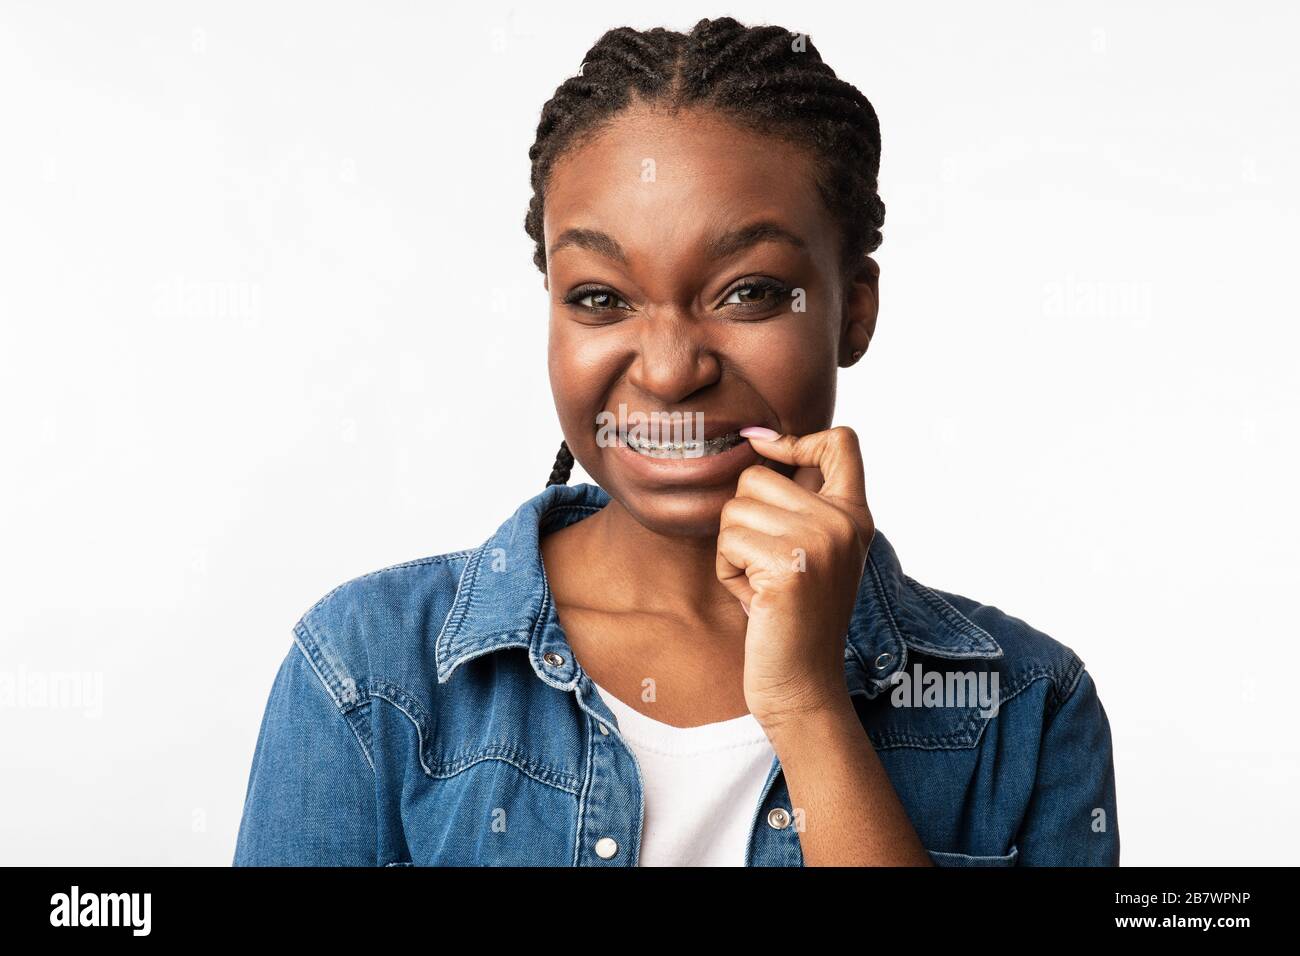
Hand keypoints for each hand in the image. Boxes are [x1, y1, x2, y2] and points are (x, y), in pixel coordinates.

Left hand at [715, 426, 875, 729]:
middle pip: (756, 476)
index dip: (795, 438)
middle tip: (763, 567)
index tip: (767, 453)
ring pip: (734, 509)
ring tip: (759, 585)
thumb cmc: (791, 617)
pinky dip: (727, 573)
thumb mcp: (810, 550)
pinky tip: (754, 600)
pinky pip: (728, 543)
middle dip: (741, 520)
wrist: (802, 685)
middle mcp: (844, 523)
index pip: (841, 441)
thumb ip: (798, 502)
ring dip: (731, 550)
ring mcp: (820, 543)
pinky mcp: (789, 568)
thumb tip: (754, 439)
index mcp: (854, 515)